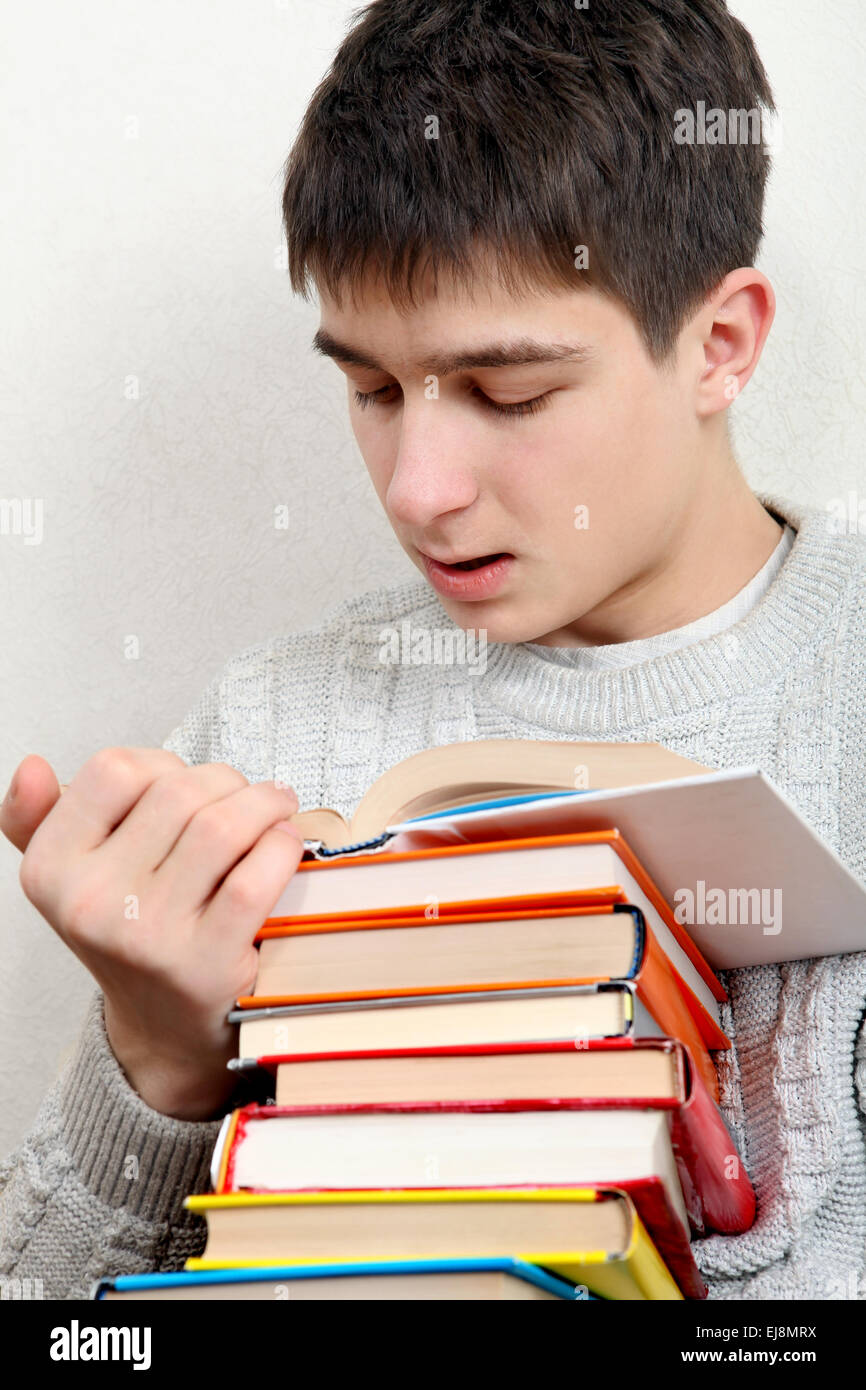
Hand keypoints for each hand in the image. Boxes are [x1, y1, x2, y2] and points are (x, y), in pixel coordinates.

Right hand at [2, 750, 303, 1118]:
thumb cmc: (129, 932)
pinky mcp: (205, 961)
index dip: (162, 763)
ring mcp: (148, 935)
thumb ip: (38, 819)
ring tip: (276, 810)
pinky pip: (256, 876)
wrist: (162, 1030)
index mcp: (51, 870)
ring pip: (222, 826)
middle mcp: (90, 903)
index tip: (185, 784)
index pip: (113, 769)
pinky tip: (284, 846)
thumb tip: (33, 768)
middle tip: (246, 797)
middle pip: (178, 791)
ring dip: (266, 805)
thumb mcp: (69, 877)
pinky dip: (281, 848)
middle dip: (226, 782)